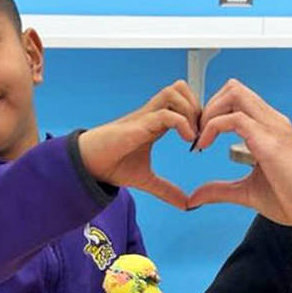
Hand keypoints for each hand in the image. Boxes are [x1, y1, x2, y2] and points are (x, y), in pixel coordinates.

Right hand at [78, 81, 199, 209]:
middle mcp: (151, 114)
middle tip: (201, 131)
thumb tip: (186, 205)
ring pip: (174, 92)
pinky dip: (182, 123)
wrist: (88, 166)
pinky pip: (166, 114)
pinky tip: (187, 140)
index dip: (198, 113)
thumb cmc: (112, 165)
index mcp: (155, 122)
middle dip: (198, 106)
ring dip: (190, 110)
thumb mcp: (146, 179)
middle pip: (180, 88)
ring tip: (193, 134)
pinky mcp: (138, 124)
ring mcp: (144, 116)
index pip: (182, 100)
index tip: (203, 137)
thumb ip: (166, 190)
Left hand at [187, 79, 291, 236]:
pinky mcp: (269, 140)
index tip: (201, 136)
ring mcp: (272, 127)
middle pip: (234, 88)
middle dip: (209, 105)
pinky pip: (234, 118)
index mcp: (269, 128)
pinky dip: (212, 126)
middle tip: (198, 132)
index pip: (237, 99)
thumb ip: (220, 190)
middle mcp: (272, 121)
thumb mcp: (246, 192)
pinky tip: (205, 145)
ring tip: (201, 137)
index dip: (214, 111)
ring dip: (210, 111)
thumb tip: (195, 197)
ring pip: (234, 93)